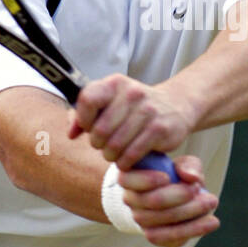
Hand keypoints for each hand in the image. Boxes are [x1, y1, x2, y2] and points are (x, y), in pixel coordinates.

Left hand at [68, 74, 194, 169]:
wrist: (176, 105)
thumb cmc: (136, 108)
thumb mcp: (111, 103)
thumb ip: (85, 115)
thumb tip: (71, 133)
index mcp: (115, 83)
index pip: (88, 99)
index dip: (83, 119)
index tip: (89, 127)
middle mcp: (132, 93)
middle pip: (100, 129)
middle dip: (98, 144)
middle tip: (104, 146)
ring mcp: (148, 111)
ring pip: (115, 145)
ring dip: (111, 155)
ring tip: (115, 154)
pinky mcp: (160, 129)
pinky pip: (132, 154)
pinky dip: (125, 162)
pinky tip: (127, 160)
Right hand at [116, 154, 219, 246]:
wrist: (172, 197)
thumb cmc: (174, 174)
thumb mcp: (181, 165)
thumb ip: (187, 166)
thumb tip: (192, 177)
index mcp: (129, 178)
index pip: (127, 180)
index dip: (146, 180)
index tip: (167, 177)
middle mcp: (131, 201)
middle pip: (150, 202)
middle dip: (178, 195)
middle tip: (199, 187)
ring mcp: (141, 221)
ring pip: (162, 221)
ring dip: (190, 212)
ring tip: (212, 201)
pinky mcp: (155, 236)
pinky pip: (171, 238)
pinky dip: (193, 230)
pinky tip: (211, 222)